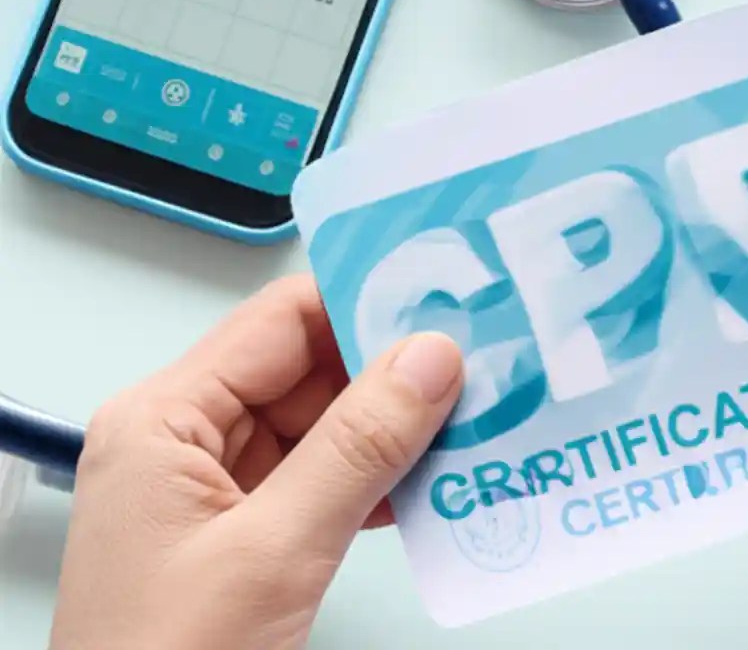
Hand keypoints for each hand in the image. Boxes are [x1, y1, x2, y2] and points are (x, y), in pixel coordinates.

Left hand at [50, 276, 462, 649]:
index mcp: (163, 420)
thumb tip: (427, 362)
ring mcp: (221, 490)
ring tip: (475, 420)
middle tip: (482, 364)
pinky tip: (437, 484)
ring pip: (328, 427)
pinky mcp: (252, 535)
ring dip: (399, 430)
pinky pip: (329, 481)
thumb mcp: (274, 552)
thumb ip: (357, 449)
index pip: (279, 322)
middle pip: (310, 371)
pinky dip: (384, 481)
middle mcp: (187, 442)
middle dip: (396, 370)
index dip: (364, 302)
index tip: (445, 298)